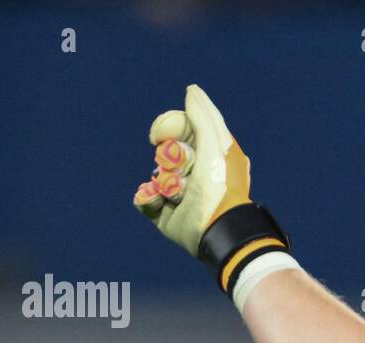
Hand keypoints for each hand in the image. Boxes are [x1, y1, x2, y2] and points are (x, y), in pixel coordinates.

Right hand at [132, 84, 252, 255]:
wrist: (217, 229)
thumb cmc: (219, 185)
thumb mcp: (213, 144)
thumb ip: (202, 117)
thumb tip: (192, 91)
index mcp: (211, 153)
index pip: (179, 127)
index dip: (166, 126)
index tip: (158, 135)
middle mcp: (196, 171)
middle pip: (164, 151)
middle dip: (165, 159)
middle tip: (176, 170)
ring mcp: (181, 192)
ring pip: (154, 175)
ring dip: (159, 182)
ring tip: (174, 194)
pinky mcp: (167, 213)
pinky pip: (145, 198)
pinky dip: (148, 198)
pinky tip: (161, 201)